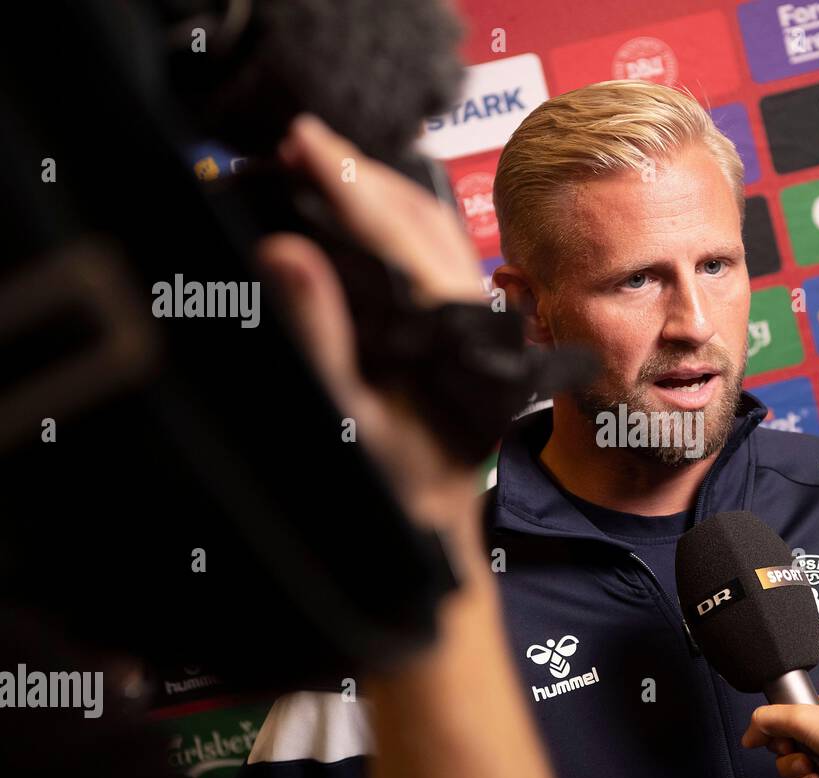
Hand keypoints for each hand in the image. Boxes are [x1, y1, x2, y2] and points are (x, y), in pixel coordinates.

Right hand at [256, 115, 484, 533]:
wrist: (436, 539)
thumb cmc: (393, 490)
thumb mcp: (344, 420)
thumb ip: (318, 335)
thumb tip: (285, 250)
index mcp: (452, 338)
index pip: (399, 236)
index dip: (348, 182)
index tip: (303, 139)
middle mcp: (475, 324)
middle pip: (424, 222)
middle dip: (364, 175)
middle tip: (301, 143)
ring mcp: (476, 327)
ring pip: (435, 235)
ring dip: (382, 195)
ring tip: (323, 165)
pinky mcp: (465, 335)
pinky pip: (435, 259)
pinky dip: (395, 225)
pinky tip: (361, 216)